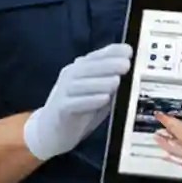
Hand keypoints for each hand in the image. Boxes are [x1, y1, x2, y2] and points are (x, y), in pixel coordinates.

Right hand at [23, 43, 131, 160]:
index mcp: (79, 69)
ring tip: (116, 82)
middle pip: (89, 68)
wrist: (50, 131)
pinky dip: (89, 101)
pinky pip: (75, 103)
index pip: (96, 56)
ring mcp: (63, 92)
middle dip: (109, 65)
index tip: (128, 50)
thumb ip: (110, 85)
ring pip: (82, 84)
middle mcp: (70, 76)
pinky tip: (103, 99)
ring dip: (100, 83)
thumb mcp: (96, 95)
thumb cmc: (78, 111)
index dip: (112, 52)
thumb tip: (131, 76)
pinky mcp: (60, 109)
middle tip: (126, 65)